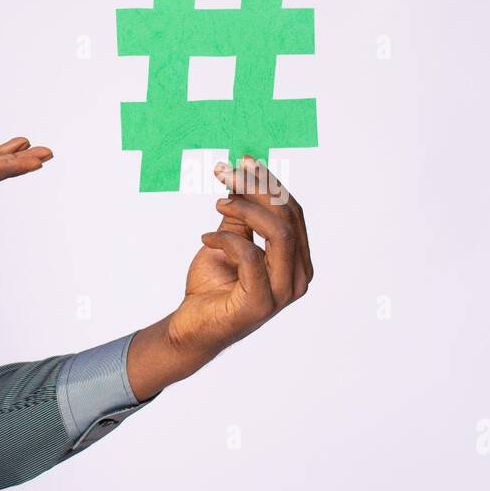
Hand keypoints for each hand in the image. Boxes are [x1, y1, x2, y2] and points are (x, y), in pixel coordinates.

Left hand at [126, 155, 312, 398]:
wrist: (191, 329)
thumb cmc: (213, 287)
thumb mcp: (229, 241)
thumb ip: (242, 217)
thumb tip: (244, 177)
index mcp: (298, 262)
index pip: (293, 212)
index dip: (270, 183)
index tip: (243, 161)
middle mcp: (298, 278)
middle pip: (289, 217)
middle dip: (258, 187)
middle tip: (227, 172)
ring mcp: (283, 293)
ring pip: (280, 233)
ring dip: (246, 209)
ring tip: (218, 204)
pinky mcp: (260, 304)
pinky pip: (251, 256)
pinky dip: (227, 240)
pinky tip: (205, 238)